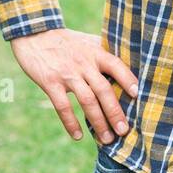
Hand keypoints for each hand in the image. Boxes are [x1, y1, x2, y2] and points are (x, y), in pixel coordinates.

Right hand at [10, 27, 138, 142]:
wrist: (34, 33)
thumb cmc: (66, 41)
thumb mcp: (88, 42)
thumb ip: (104, 54)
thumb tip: (128, 66)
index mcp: (95, 52)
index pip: (116, 65)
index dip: (128, 79)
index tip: (138, 95)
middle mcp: (84, 64)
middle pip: (104, 90)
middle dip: (115, 112)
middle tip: (124, 131)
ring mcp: (67, 74)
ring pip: (87, 101)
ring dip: (98, 122)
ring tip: (107, 139)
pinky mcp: (50, 82)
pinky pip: (62, 106)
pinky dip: (71, 123)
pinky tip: (78, 136)